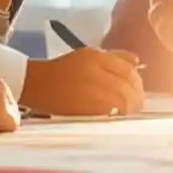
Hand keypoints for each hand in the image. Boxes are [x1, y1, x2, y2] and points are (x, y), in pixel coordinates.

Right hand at [24, 48, 144, 115]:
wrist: (34, 83)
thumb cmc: (62, 70)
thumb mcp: (87, 56)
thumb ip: (114, 57)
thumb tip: (138, 62)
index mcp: (95, 57)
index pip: (128, 69)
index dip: (137, 81)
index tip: (137, 89)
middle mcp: (93, 71)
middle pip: (127, 85)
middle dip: (136, 95)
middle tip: (136, 103)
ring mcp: (89, 90)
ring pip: (122, 99)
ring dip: (130, 107)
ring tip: (128, 111)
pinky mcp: (83, 108)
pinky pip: (109, 112)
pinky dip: (117, 115)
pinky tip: (116, 116)